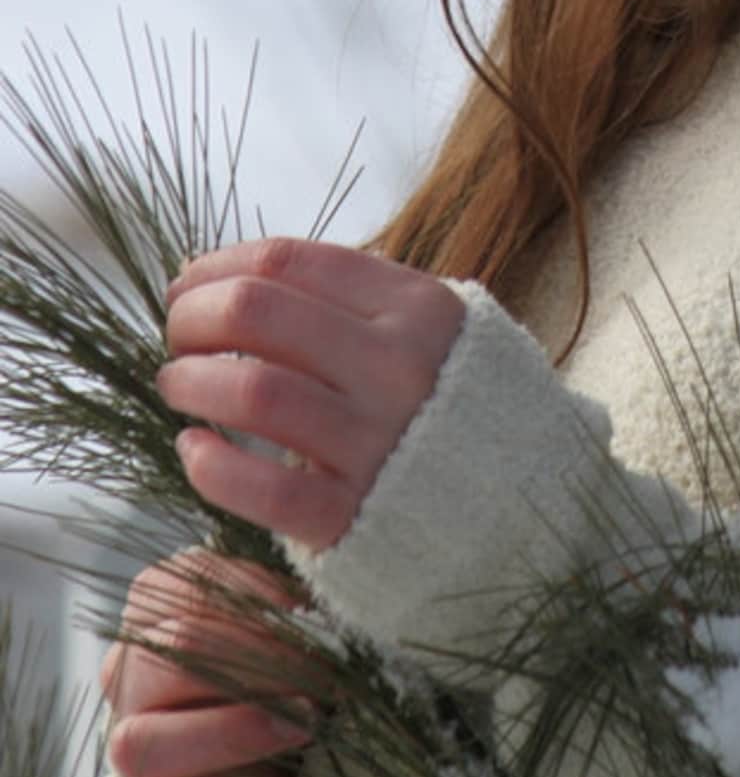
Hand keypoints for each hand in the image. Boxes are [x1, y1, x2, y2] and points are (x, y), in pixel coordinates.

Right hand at [101, 548, 319, 776]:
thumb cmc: (282, 662)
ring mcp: (138, 760)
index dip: (247, 596)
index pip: (174, 589)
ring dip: (224, 732)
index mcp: (158, 617)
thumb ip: (288, 599)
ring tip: (302, 724)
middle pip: (155, 664)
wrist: (277, 751)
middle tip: (319, 671)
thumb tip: (316, 606)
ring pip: (136, 746)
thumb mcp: (285, 616)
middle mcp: (133, 684)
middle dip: (246, 663)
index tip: (306, 610)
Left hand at [159, 238, 465, 553]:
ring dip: (192, 382)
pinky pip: (264, 488)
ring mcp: (380, 441)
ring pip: (253, 393)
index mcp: (416, 307)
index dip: (217, 267)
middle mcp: (400, 365)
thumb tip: (230, 280)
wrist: (526, 502)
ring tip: (178, 386)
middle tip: (176, 334)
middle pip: (258, 313)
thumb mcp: (424, 330)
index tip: (187, 284)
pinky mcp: (357, 516)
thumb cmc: (450, 407)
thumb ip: (350, 302)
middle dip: (193, 316)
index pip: (287, 261)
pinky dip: (210, 465)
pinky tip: (194, 450)